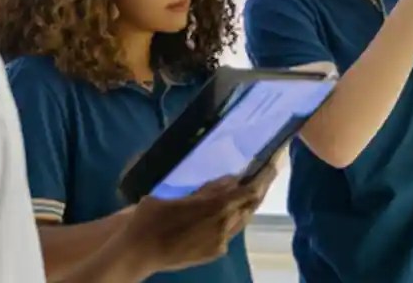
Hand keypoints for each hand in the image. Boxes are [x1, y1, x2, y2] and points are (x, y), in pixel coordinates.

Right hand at [125, 164, 279, 273]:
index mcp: (216, 207)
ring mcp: (221, 241)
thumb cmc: (151, 217)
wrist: (138, 252)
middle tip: (265, 169)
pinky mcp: (215, 252)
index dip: (265, 174)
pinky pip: (231, 231)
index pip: (251, 189)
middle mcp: (225, 225)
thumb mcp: (176, 193)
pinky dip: (233, 217)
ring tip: (249, 185)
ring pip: (243, 218)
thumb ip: (207, 188)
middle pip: (252, 204)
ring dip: (247, 202)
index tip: (274, 160)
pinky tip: (227, 209)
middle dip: (260, 186)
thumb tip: (231, 179)